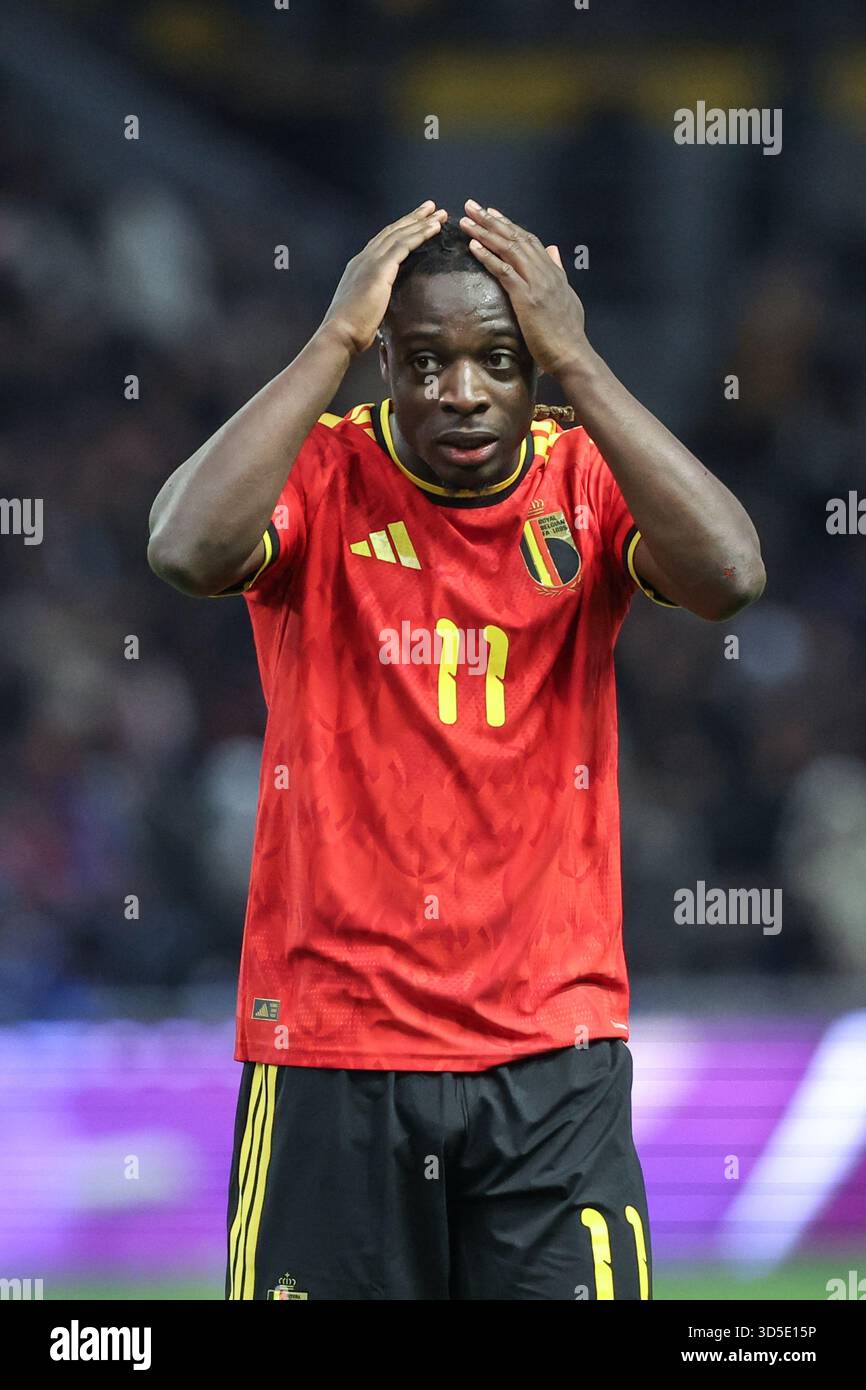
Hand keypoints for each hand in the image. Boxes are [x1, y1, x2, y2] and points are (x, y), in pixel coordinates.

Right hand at [319, 201, 446, 355]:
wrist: (340, 334)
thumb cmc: (351, 331)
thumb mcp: (365, 309)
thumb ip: (375, 301)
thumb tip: (384, 308)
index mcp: (359, 267)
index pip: (382, 243)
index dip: (400, 231)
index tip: (415, 222)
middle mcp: (363, 259)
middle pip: (392, 232)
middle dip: (413, 218)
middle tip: (431, 207)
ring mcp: (370, 262)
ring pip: (399, 234)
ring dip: (421, 222)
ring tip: (438, 213)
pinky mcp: (379, 269)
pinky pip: (403, 245)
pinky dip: (420, 234)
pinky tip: (434, 228)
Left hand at [459, 201, 587, 376]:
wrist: (572, 354)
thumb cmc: (567, 333)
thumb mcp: (567, 296)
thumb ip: (558, 271)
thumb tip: (553, 250)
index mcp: (553, 271)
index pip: (528, 240)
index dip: (508, 225)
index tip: (491, 213)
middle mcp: (545, 271)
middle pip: (516, 238)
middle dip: (491, 220)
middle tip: (471, 206)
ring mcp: (537, 283)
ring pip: (509, 249)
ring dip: (485, 232)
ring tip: (466, 220)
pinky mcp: (527, 298)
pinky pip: (504, 272)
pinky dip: (488, 256)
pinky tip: (473, 246)